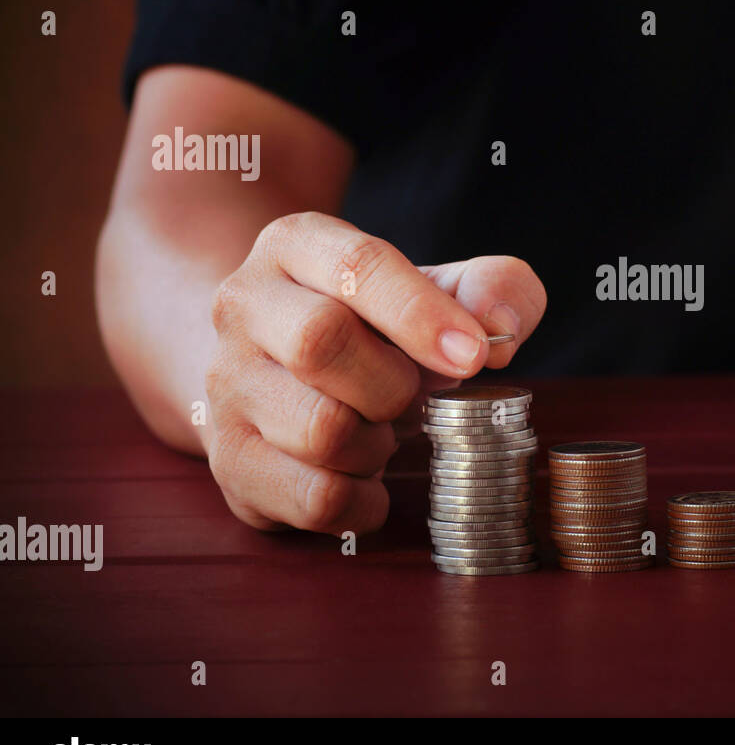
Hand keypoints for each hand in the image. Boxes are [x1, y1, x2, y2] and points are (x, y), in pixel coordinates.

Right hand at [203, 212, 545, 532]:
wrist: (282, 366)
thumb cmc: (376, 325)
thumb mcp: (438, 288)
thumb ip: (492, 287)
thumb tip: (498, 325)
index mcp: (297, 245)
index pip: (356, 266)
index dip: (421, 313)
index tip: (473, 354)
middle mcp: (244, 305)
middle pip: (319, 342)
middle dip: (393, 383)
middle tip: (411, 394)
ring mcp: (226, 385)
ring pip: (319, 430)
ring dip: (378, 444)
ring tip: (377, 429)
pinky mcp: (229, 460)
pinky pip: (315, 497)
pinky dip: (365, 499)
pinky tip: (364, 476)